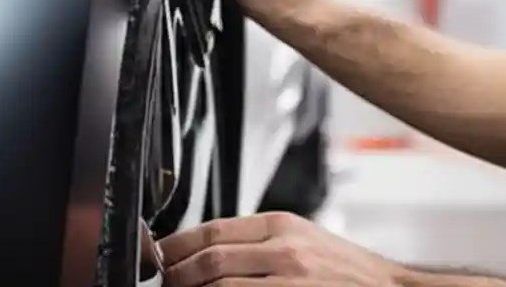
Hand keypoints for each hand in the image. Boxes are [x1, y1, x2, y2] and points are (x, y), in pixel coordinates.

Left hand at [158, 211, 406, 285]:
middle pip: (211, 260)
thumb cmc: (348, 271)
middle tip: (162, 281)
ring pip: (222, 286)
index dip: (176, 244)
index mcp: (282, 226)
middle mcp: (286, 250)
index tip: (158, 254)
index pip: (212, 230)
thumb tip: (206, 250)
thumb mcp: (303, 239)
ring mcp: (293, 281)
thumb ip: (258, 241)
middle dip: (177, 274)